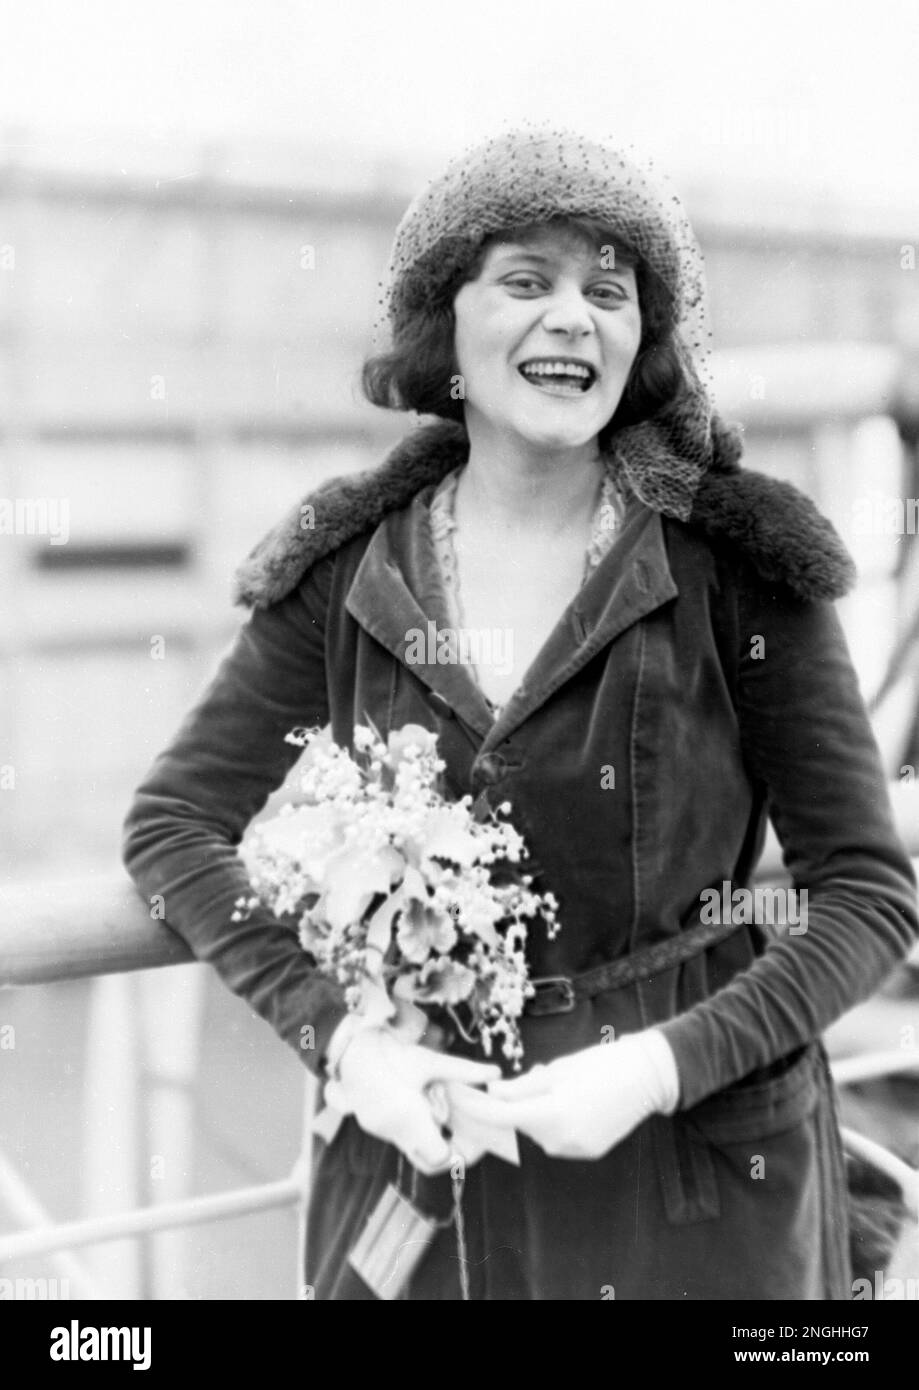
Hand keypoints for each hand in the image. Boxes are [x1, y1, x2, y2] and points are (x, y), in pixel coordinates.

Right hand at [323, 1025, 500, 1174]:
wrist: (347, 1049)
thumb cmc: (388, 1052)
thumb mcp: (428, 1061)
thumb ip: (463, 1071)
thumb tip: (495, 1073)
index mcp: (408, 1116)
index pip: (442, 1156)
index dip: (463, 1152)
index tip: (477, 1138)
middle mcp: (393, 1131)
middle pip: (430, 1161)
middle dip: (450, 1151)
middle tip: (465, 1130)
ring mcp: (381, 1132)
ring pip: (415, 1150)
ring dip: (433, 1137)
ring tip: (441, 1109)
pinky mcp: (374, 1126)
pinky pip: (403, 1139)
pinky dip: (418, 1130)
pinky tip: (423, 1104)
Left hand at [444, 1030, 679, 1160]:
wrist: (649, 1077)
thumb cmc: (603, 1063)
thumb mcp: (558, 1068)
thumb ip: (522, 1087)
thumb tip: (493, 1095)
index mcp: (552, 1114)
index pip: (499, 1117)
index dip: (474, 1107)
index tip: (457, 1096)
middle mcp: (560, 1139)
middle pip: (514, 1129)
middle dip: (496, 1113)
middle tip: (483, 1091)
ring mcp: (575, 1149)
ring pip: (533, 1134)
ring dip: (522, 1117)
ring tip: (530, 1089)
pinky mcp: (586, 1151)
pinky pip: (553, 1138)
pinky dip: (545, 1122)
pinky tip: (553, 1101)